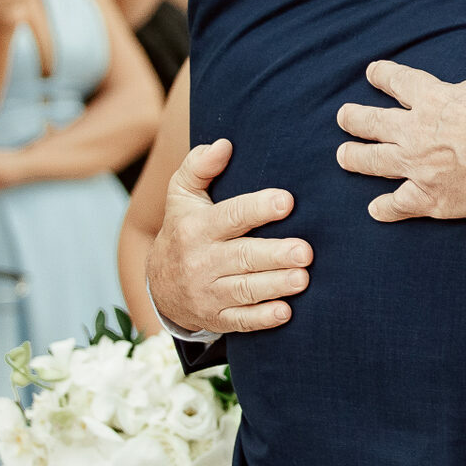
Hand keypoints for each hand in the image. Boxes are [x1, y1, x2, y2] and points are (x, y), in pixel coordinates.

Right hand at [147, 139, 312, 334]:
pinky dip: (263, 318)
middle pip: (242, 257)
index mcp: (197, 228)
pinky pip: (241, 320)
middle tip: (305, 251)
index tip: (287, 201)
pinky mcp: (217, 317)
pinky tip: (285, 312)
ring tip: (303, 278)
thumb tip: (224, 144)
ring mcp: (208, 292)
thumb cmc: (184, 228)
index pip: (231, 216)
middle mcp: (201, 261)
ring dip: (275, 285)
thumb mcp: (182, 194)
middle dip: (274, 254)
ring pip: (244, 290)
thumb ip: (200, 166)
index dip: (258, 208)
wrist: (159, 284)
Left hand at [335, 17, 465, 223]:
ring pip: (375, 162)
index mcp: (433, 100)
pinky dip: (385, 208)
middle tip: (343, 117)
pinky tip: (375, 209)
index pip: (398, 81)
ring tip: (343, 155)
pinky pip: (398, 204)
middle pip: (373, 123)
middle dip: (354, 118)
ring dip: (356, 157)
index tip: (372, 72)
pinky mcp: (429, 197)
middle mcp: (417, 133)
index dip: (382, 74)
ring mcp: (419, 167)